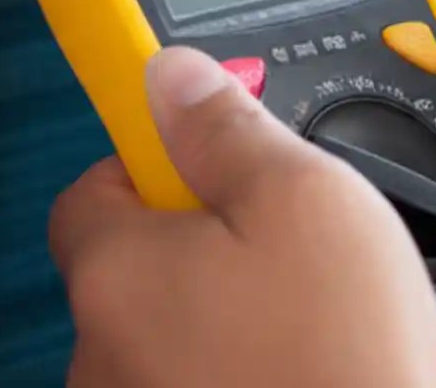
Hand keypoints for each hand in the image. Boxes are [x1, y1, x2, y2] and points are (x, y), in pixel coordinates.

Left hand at [49, 46, 435, 387]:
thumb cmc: (339, 351)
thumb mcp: (308, 198)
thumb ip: (231, 129)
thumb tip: (174, 77)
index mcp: (119, 268)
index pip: (96, 180)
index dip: (162, 157)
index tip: (209, 149)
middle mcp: (103, 347)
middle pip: (141, 257)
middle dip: (210, 238)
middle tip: (293, 241)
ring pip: (175, 323)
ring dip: (228, 304)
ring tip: (310, 310)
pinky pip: (198, 374)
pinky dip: (239, 361)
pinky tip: (301, 360)